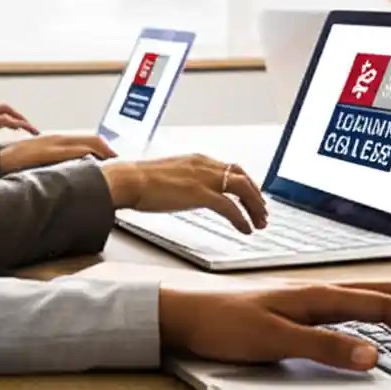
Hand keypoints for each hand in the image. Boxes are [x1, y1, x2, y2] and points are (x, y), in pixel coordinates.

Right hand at [0, 134, 116, 172]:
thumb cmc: (15, 164)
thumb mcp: (38, 161)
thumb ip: (53, 164)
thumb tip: (66, 173)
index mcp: (55, 140)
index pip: (84, 140)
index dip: (100, 146)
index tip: (110, 156)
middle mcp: (57, 138)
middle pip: (90, 138)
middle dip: (106, 148)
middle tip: (117, 159)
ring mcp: (54, 143)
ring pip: (86, 142)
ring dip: (102, 150)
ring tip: (113, 160)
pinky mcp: (50, 151)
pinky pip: (74, 150)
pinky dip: (89, 154)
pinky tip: (97, 161)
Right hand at [101, 154, 267, 232]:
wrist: (128, 179)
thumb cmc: (139, 181)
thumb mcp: (169, 176)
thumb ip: (184, 182)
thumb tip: (187, 193)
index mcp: (198, 160)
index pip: (232, 168)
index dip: (247, 183)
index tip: (252, 196)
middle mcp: (205, 165)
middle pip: (243, 177)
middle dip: (256, 196)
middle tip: (263, 212)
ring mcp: (204, 178)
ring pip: (243, 190)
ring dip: (255, 207)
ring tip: (260, 223)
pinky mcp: (200, 193)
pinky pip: (230, 207)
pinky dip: (241, 219)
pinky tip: (245, 229)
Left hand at [159, 281, 390, 370]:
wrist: (184, 313)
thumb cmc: (222, 323)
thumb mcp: (275, 340)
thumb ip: (325, 347)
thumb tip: (372, 356)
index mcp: (319, 295)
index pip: (383, 306)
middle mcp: (319, 291)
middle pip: (387, 295)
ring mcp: (310, 297)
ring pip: (373, 297)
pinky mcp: (299, 306)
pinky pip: (354, 304)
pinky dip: (382, 312)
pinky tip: (381, 324)